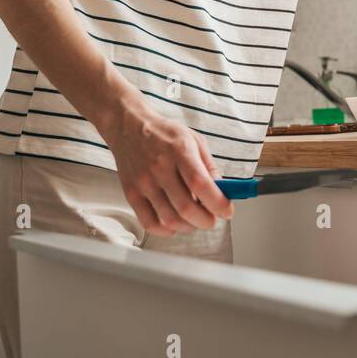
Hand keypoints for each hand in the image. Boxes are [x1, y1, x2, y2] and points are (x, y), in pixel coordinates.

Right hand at [101, 101, 234, 234]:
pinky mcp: (131, 194)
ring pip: (170, 219)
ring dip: (189, 226)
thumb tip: (223, 192)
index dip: (218, 203)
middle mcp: (160, 168)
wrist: (129, 127)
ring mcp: (144, 183)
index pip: (201, 184)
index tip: (227, 211)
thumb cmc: (164, 134)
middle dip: (206, 221)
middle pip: (186, 208)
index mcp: (180, 151)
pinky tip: (175, 224)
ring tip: (195, 220)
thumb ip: (209, 167)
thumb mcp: (194, 140)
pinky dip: (166, 230)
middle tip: (213, 219)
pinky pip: (149, 223)